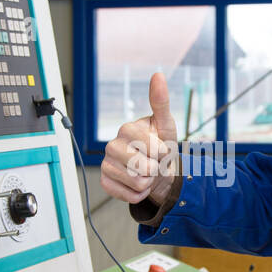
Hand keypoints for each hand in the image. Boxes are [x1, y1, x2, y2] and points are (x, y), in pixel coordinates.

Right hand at [100, 73, 177, 204]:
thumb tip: (158, 75)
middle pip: (144, 168)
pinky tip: (138, 183)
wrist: (156, 169)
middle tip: (153, 162)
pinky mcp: (105, 182)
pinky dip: (139, 194)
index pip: (155, 148)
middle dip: (156, 169)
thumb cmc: (161, 145)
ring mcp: (106, 164)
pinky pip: (129, 196)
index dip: (164, 152)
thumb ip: (161, 101)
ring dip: (149, 182)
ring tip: (146, 172)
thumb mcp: (166, 124)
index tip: (161, 148)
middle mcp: (111, 145)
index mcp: (126, 129)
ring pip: (138, 183)